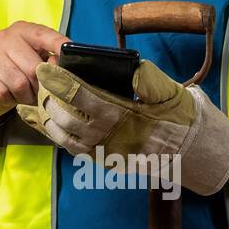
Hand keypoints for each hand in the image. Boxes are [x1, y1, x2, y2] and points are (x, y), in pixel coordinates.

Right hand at [0, 21, 68, 123]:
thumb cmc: (17, 73)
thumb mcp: (36, 63)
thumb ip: (50, 62)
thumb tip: (60, 68)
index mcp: (23, 30)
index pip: (44, 35)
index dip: (59, 45)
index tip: (70, 56)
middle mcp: (5, 37)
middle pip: (33, 68)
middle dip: (40, 87)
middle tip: (39, 93)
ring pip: (18, 83)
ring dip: (24, 96)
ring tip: (24, 96)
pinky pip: (0, 92)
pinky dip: (7, 100)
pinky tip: (6, 95)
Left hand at [15, 58, 228, 194]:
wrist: (190, 151)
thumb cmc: (178, 117)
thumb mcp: (171, 94)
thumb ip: (150, 81)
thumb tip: (133, 68)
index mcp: (123, 115)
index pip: (82, 96)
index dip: (60, 81)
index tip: (44, 68)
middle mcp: (110, 136)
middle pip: (66, 116)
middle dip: (48, 98)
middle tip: (38, 80)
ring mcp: (106, 152)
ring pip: (64, 136)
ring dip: (47, 118)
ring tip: (38, 99)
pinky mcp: (105, 161)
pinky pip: (73, 149)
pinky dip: (56, 135)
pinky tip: (48, 122)